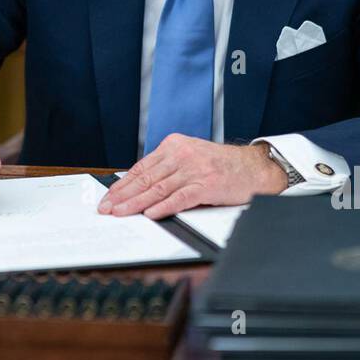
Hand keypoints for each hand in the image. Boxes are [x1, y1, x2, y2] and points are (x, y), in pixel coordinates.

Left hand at [98, 134, 286, 218]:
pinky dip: (163, 207)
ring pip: (158, 188)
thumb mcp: (190, 157)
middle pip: (146, 178)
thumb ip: (167, 168)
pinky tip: (150, 214)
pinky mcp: (207, 184)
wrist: (253, 167)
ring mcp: (194, 169)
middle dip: (123, 195)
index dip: (122, 184)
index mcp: (174, 145)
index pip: (141, 167)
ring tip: (121, 213)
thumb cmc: (220, 165)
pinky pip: (180, 197)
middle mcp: (182, 154)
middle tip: (106, 208)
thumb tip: (138, 188)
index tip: (108, 197)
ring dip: (136, 203)